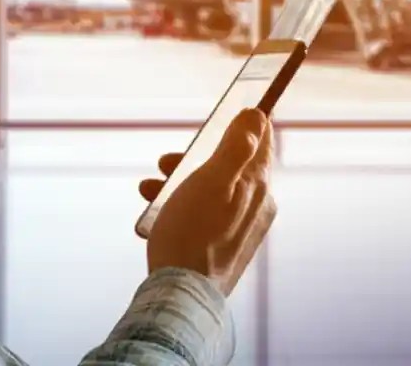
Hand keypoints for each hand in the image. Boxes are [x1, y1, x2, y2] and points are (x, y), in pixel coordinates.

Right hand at [138, 108, 275, 295]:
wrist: (181, 295)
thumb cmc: (193, 234)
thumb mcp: (213, 181)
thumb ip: (236, 147)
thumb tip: (257, 116)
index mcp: (257, 186)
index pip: (261, 141)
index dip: (242, 124)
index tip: (222, 116)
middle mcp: (256, 206)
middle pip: (230, 167)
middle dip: (194, 157)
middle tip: (166, 161)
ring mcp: (241, 229)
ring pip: (211, 191)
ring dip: (179, 182)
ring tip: (149, 188)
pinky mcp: (224, 248)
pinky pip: (204, 216)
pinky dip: (181, 207)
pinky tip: (155, 213)